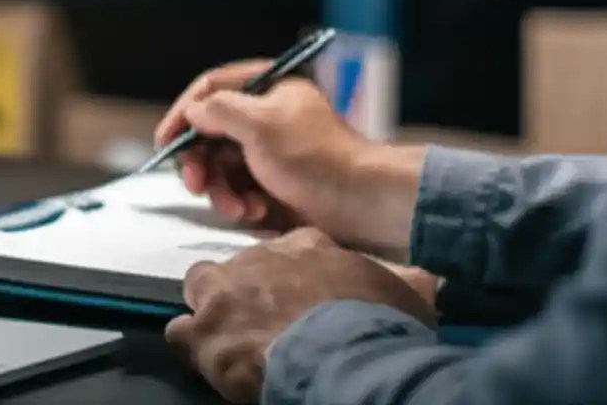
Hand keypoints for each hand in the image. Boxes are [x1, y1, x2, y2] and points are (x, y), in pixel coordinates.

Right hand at [156, 61, 424, 252]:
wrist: (363, 204)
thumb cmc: (316, 158)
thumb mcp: (260, 124)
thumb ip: (219, 111)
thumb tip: (193, 112)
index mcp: (268, 88)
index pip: (210, 88)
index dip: (183, 113)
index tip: (165, 141)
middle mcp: (265, 115)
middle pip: (210, 133)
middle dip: (201, 163)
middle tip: (196, 185)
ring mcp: (269, 150)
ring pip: (221, 166)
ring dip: (222, 190)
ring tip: (238, 209)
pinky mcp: (273, 182)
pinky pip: (239, 189)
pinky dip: (240, 203)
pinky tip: (256, 213)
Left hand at [164, 228, 437, 403]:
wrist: (346, 357)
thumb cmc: (377, 326)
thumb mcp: (405, 296)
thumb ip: (405, 282)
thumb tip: (426, 280)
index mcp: (306, 245)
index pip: (289, 248)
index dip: (292, 275)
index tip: (302, 296)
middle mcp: (259, 258)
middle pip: (239, 266)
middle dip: (246, 290)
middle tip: (265, 323)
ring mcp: (225, 292)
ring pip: (201, 286)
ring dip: (214, 312)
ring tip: (232, 340)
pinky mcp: (204, 331)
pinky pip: (179, 332)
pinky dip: (191, 347)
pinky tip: (211, 362)